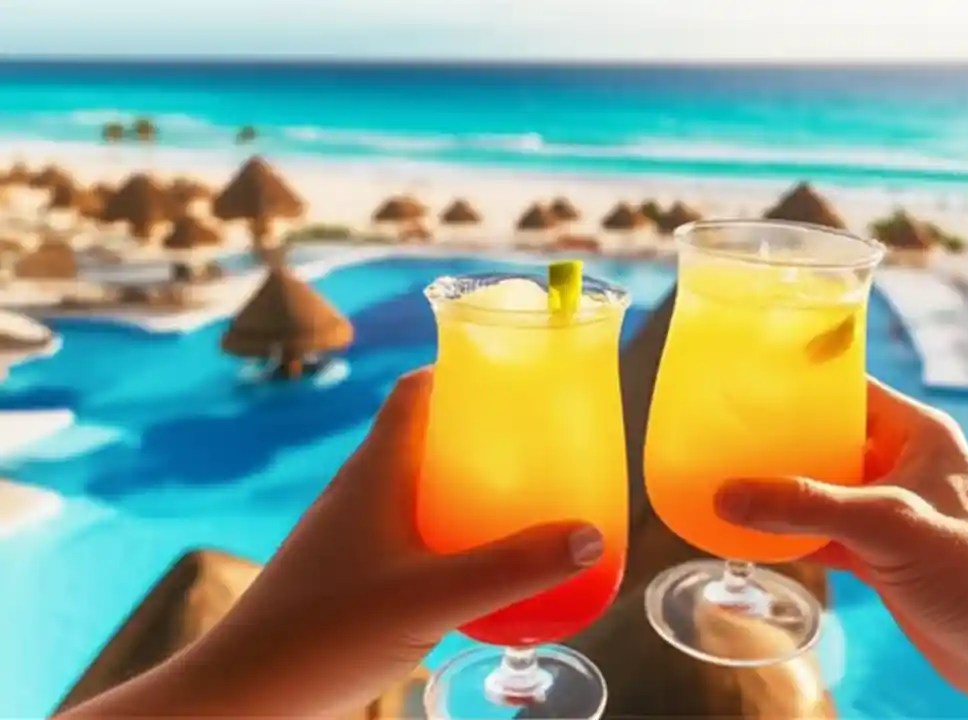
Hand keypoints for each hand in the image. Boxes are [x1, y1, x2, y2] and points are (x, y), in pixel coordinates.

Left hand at [63, 368, 603, 717]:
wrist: (243, 698)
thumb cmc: (324, 634)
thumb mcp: (433, 598)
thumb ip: (512, 568)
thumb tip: (591, 536)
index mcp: (375, 472)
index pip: (415, 391)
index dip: (462, 371)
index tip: (516, 376)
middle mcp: (360, 492)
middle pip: (426, 437)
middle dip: (482, 434)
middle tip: (540, 444)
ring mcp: (351, 535)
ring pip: (419, 489)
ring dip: (467, 487)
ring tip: (525, 504)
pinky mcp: (350, 576)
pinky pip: (411, 535)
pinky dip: (451, 536)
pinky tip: (482, 571)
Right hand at [713, 378, 967, 707]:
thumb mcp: (889, 525)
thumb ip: (808, 507)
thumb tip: (730, 496)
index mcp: (917, 434)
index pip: (850, 389)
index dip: (802, 383)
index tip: (748, 380)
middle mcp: (902, 465)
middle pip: (826, 439)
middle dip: (778, 441)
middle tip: (722, 435)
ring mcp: (890, 512)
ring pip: (821, 490)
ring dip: (780, 492)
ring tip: (724, 480)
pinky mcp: (881, 555)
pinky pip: (823, 533)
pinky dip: (790, 535)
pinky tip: (750, 535)